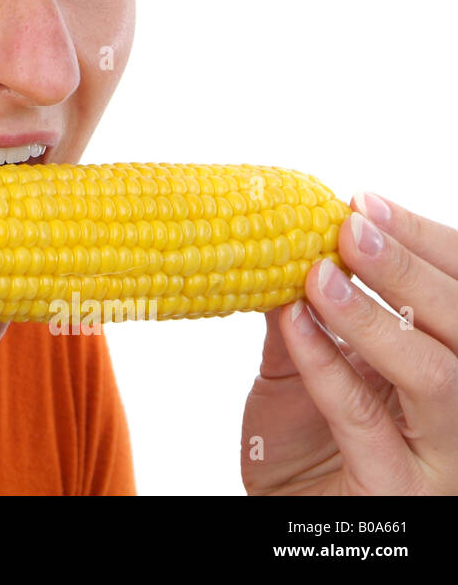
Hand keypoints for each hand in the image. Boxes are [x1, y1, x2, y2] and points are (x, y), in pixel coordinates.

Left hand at [241, 191, 457, 493]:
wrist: (286, 518)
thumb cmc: (304, 440)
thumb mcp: (302, 362)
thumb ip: (304, 310)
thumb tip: (281, 240)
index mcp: (451, 361)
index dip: (424, 244)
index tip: (365, 202)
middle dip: (411, 269)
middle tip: (352, 225)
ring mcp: (443, 455)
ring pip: (437, 377)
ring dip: (378, 317)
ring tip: (323, 272)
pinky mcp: (400, 491)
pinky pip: (366, 420)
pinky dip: (329, 364)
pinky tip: (296, 323)